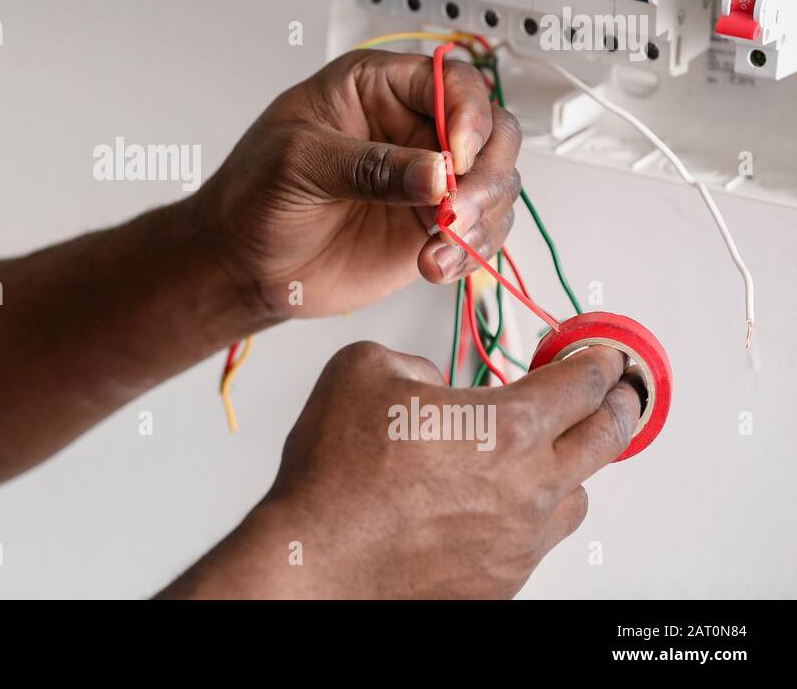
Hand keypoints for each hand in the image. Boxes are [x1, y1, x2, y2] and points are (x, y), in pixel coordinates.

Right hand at [160, 341, 641, 598]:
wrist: (318, 561)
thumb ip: (412, 360)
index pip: (581, 384)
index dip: (597, 361)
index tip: (601, 356)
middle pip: (606, 440)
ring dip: (575, 467)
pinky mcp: (501, 580)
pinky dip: (530, 516)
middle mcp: (529, 487)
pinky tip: (500, 504)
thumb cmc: (337, 478)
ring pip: (577, 498)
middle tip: (618, 393)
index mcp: (506, 427)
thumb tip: (431, 380)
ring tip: (557, 453)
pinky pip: (536, 542)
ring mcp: (520, 541)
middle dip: (617, 407)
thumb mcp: (363, 369)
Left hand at [193, 48, 521, 320]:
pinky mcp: (431, 225)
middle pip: (492, 130)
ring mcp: (427, 179)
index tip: (459, 156)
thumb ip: (368, 165)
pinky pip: (480, 230)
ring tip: (441, 246)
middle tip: (457, 210)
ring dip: (482, 216)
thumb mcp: (298, 162)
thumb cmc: (252, 194)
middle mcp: (412, 127)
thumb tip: (437, 173)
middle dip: (487, 171)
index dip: (468, 113)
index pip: (450, 81)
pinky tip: (436, 266)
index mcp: (377, 88)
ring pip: (495, 182)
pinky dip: (472, 250)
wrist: (239, 262)